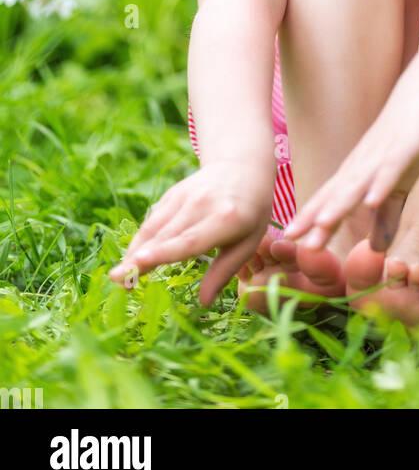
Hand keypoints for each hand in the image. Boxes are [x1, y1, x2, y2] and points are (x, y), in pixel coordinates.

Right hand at [108, 159, 275, 307]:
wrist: (242, 166)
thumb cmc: (251, 210)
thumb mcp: (249, 241)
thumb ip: (224, 271)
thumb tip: (204, 303)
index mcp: (227, 218)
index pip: (190, 239)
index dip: (164, 252)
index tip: (140, 263)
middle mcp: (202, 204)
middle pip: (166, 235)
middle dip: (139, 257)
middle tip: (117, 280)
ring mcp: (185, 195)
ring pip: (154, 226)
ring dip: (134, 250)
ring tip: (119, 275)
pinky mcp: (173, 193)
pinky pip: (153, 219)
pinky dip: (140, 238)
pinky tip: (131, 257)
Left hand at [282, 77, 418, 251]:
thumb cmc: (405, 140)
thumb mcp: (398, 185)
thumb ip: (386, 217)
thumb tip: (376, 250)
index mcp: (357, 174)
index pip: (328, 200)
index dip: (309, 219)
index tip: (288, 239)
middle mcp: (362, 166)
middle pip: (335, 195)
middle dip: (315, 218)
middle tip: (293, 239)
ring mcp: (381, 157)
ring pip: (357, 184)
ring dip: (340, 204)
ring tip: (323, 224)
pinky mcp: (404, 149)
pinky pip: (391, 170)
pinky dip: (380, 186)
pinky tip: (371, 202)